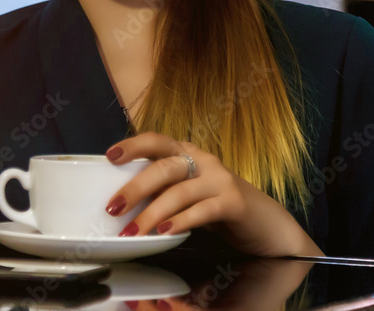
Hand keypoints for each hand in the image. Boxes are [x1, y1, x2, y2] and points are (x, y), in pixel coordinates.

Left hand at [104, 132, 322, 257]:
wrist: (263, 222)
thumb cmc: (215, 204)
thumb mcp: (185, 191)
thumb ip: (161, 188)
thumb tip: (122, 201)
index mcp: (186, 153)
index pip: (156, 141)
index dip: (133, 145)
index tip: (110, 156)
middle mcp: (203, 160)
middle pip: (163, 168)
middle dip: (134, 188)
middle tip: (113, 208)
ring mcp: (220, 179)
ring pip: (179, 192)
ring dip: (151, 213)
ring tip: (131, 231)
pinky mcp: (233, 202)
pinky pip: (202, 211)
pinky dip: (180, 221)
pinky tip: (164, 233)